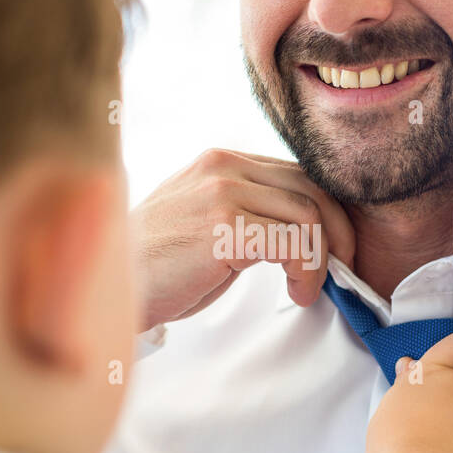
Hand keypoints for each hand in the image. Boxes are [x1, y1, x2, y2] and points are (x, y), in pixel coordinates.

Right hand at [130, 149, 354, 331]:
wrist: (111, 288)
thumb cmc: (156, 266)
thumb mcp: (204, 221)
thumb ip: (246, 210)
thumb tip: (302, 228)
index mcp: (220, 160)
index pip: (297, 173)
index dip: (328, 212)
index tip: (335, 248)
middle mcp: (224, 166)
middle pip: (312, 189)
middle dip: (338, 233)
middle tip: (341, 270)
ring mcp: (223, 194)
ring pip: (308, 216)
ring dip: (321, 260)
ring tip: (306, 289)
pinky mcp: (225, 228)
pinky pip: (294, 244)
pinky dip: (307, 271)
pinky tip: (295, 292)